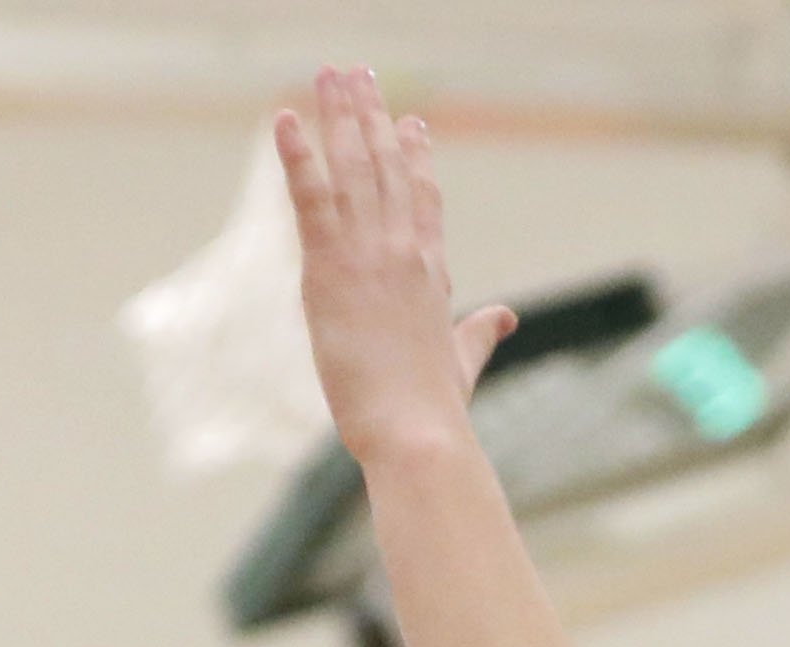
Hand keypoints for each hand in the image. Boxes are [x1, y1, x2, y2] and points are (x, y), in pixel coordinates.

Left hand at [279, 69, 519, 463]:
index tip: (411, 122)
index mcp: (432, 271)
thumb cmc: (437, 409)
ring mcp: (370, 253)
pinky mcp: (331, 269)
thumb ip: (481, 333)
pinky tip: (284, 120)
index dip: (415, 156)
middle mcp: (404, 249)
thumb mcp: (463, 360)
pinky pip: (311, 197)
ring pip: (352, 168)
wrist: (418, 430)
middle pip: (385, 166)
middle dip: (372, 115)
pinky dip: (296, 155)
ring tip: (330, 74)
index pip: (423, 198)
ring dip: (338, 116)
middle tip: (359, 74)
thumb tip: (505, 317)